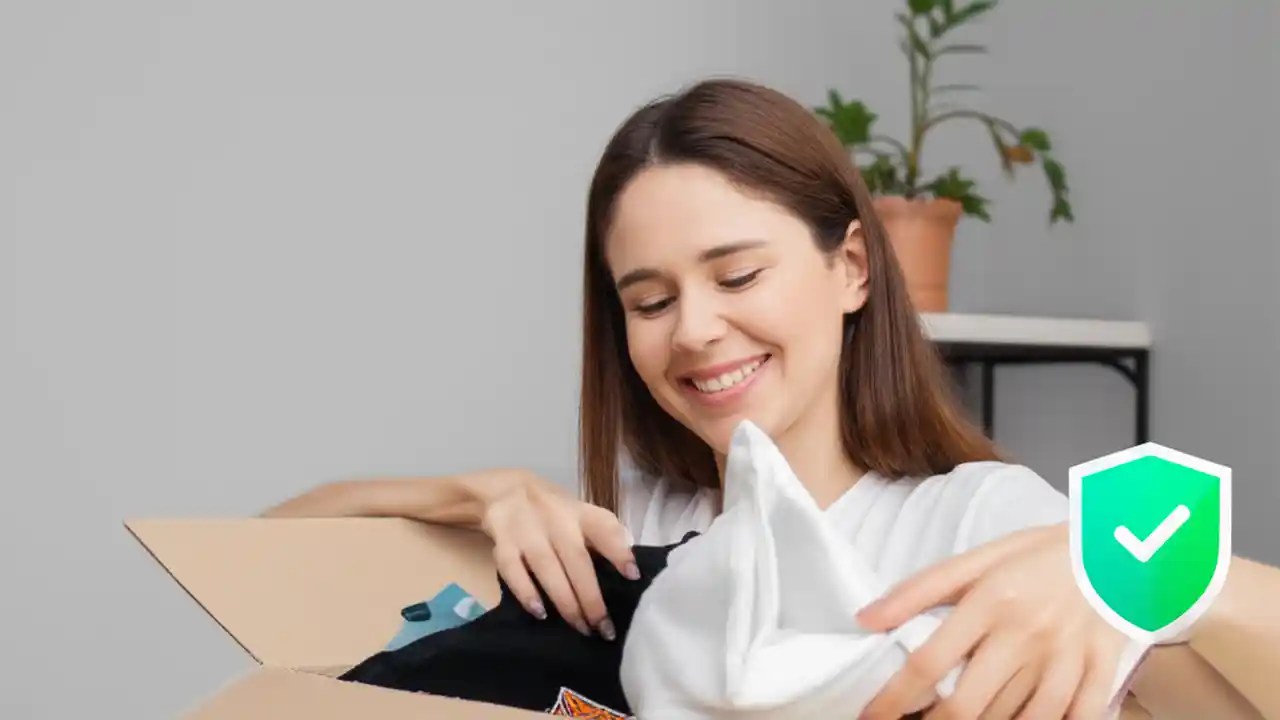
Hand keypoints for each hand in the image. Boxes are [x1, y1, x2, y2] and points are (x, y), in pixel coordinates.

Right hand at [478, 471, 638, 640]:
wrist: (506, 491)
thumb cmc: (554, 512)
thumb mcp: (580, 514)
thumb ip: (605, 537)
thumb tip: (631, 568)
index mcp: (579, 513)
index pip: (603, 527)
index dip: (619, 551)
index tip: (633, 576)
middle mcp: (555, 520)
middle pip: (576, 559)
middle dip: (591, 597)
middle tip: (605, 629)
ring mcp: (527, 531)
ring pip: (548, 568)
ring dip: (565, 601)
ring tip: (580, 627)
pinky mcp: (502, 544)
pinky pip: (513, 571)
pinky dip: (526, 592)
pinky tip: (540, 612)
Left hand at [856, 524, 1129, 719]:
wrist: (1115, 546)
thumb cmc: (1036, 555)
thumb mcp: (977, 560)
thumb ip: (920, 589)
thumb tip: (866, 619)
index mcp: (990, 601)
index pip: (930, 662)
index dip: (894, 697)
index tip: (871, 716)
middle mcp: (1026, 634)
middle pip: (968, 704)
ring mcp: (1066, 658)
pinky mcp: (1101, 672)